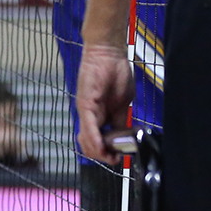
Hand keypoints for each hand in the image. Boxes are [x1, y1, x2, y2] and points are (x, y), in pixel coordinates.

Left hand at [77, 42, 134, 161]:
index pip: (97, 141)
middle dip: (103, 156)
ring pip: (87, 140)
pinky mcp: (86, 103)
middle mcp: (88, 115)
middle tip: (116, 158)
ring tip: (112, 156)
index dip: (106, 153)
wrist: (108, 53)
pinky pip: (89, 126)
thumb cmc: (116, 73)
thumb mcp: (123, 101)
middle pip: (89, 145)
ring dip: (100, 152)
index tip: (119, 157)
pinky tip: (102, 147)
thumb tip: (125, 134)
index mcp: (98, 115)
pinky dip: (95, 139)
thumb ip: (121, 118)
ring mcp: (86, 110)